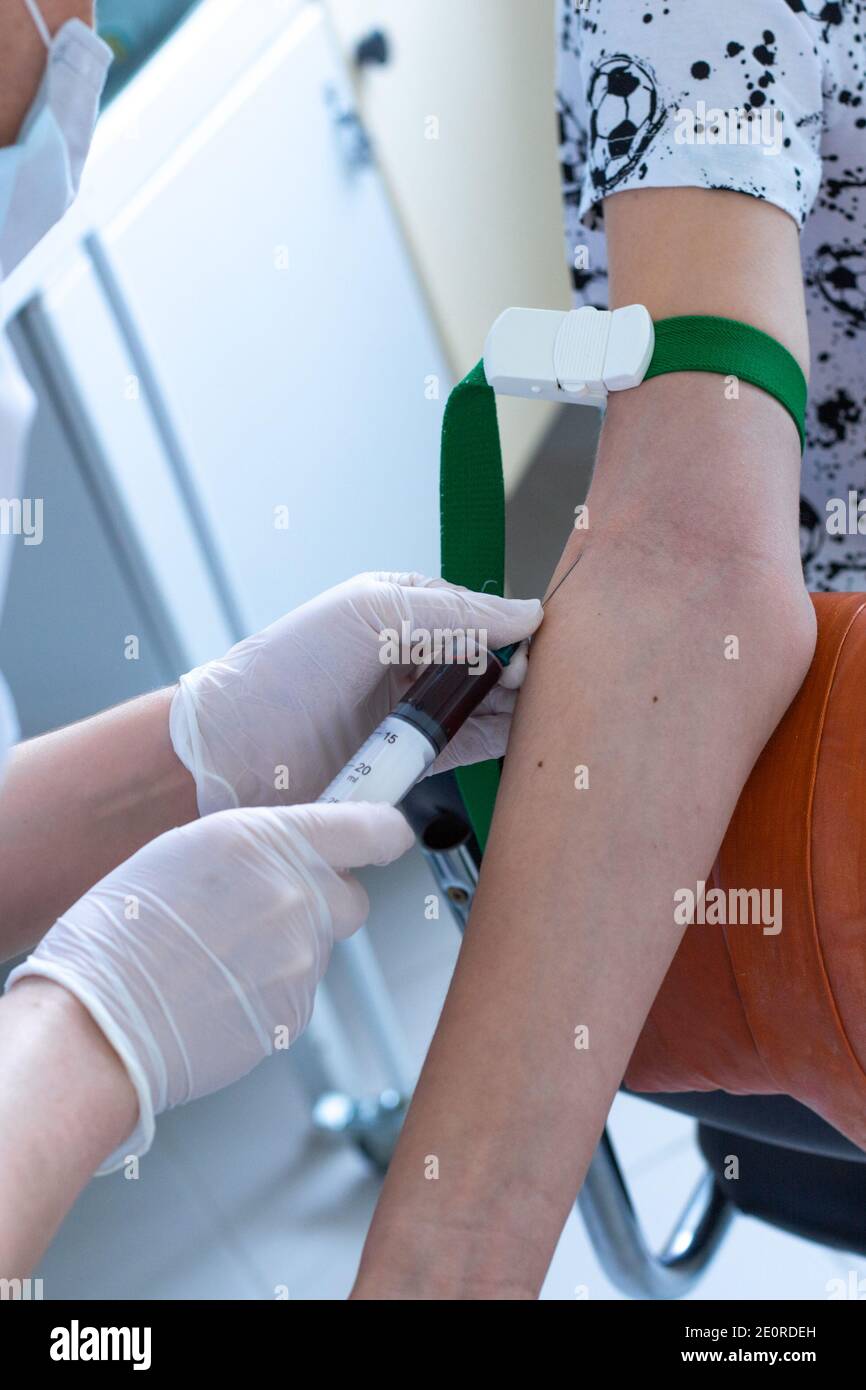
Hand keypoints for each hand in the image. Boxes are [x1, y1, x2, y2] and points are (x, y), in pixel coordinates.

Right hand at [5, 800, 413, 1171]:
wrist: (95, 1026)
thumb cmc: (117, 934)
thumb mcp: (183, 854)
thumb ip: (254, 852)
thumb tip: (288, 859)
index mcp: (266, 842)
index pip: (369, 829)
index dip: (382, 832)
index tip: (384, 835)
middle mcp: (296, 898)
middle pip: (350, 898)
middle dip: (321, 902)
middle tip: (261, 911)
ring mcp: (300, 962)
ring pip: (316, 949)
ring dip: (282, 951)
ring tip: (211, 960)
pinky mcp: (294, 1015)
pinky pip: (294, 994)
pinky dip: (264, 992)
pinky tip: (213, 993)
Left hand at [169, 571, 542, 812]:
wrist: (235, 752)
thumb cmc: (287, 670)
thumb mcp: (371, 616)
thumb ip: (452, 613)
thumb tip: (527, 614)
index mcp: (397, 609)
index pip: (474, 611)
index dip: (510, 625)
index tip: (540, 641)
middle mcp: (407, 656)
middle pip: (487, 657)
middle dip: (519, 666)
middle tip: (543, 679)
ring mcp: (410, 709)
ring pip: (485, 702)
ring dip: (516, 704)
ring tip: (549, 706)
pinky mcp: (411, 758)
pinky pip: (469, 745)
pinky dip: (499, 740)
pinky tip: (524, 734)